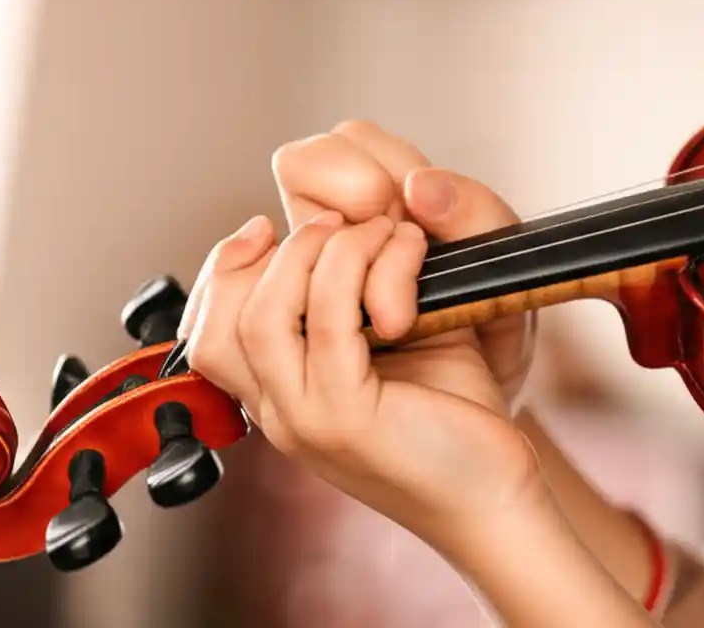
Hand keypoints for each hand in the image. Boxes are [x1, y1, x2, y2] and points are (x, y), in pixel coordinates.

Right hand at [178, 121, 544, 556]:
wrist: (494, 489)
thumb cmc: (452, 408)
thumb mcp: (395, 328)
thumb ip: (352, 277)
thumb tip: (336, 213)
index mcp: (277, 388)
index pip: (208, 324)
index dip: (224, 266)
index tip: (265, 228)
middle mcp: (277, 407)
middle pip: (220, 318)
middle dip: (283, 250)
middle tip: (346, 224)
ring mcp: (301, 417)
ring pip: (262, 314)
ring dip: (320, 252)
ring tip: (380, 235)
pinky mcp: (341, 417)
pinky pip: (328, 319)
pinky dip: (365, 265)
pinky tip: (406, 251)